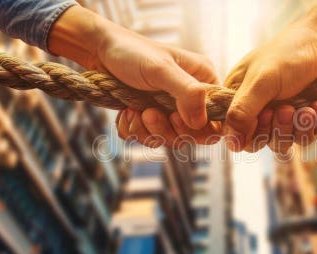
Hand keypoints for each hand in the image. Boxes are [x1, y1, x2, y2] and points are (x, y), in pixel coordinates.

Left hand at [50, 5, 220, 147]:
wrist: (99, 52)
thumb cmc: (132, 53)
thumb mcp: (161, 69)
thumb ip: (187, 93)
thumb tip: (201, 123)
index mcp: (203, 81)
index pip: (216, 119)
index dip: (200, 128)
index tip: (176, 117)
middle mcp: (190, 97)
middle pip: (191, 135)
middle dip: (166, 129)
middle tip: (149, 112)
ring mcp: (169, 109)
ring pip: (168, 139)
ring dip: (146, 130)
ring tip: (133, 109)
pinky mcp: (150, 118)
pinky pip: (147, 139)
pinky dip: (133, 130)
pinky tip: (126, 112)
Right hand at [223, 17, 316, 153]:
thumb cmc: (290, 54)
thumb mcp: (262, 81)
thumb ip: (243, 111)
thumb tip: (230, 144)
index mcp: (240, 97)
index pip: (235, 133)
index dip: (248, 134)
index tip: (262, 118)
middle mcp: (260, 108)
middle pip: (260, 142)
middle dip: (276, 130)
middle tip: (285, 109)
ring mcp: (285, 114)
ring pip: (285, 143)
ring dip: (297, 129)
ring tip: (306, 108)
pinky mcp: (307, 117)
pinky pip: (309, 136)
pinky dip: (316, 124)